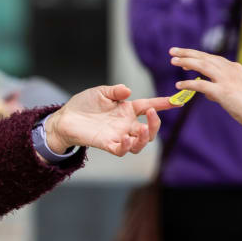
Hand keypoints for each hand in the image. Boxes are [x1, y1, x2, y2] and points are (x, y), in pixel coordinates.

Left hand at [45, 85, 174, 156]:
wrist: (65, 118)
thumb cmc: (84, 104)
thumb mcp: (101, 92)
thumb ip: (115, 91)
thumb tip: (128, 90)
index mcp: (127, 109)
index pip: (149, 105)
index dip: (163, 104)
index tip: (176, 101)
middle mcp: (126, 124)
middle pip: (150, 129)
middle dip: (155, 123)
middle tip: (151, 114)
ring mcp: (118, 135)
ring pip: (140, 143)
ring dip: (145, 138)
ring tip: (144, 129)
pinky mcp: (107, 144)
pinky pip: (122, 150)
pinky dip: (127, 147)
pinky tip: (127, 139)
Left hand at [169, 47, 241, 131]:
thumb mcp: (237, 90)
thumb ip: (220, 89)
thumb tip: (206, 92)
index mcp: (234, 68)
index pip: (212, 58)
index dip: (196, 56)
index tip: (184, 56)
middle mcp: (230, 70)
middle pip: (205, 57)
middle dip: (188, 53)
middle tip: (172, 51)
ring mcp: (227, 80)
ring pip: (203, 66)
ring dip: (187, 61)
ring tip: (173, 61)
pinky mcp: (224, 92)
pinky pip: (202, 85)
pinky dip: (189, 84)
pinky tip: (179, 85)